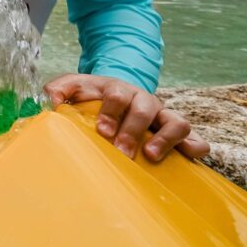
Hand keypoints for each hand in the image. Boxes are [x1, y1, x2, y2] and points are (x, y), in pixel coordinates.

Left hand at [43, 74, 208, 161]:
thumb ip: (59, 90)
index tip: (103, 131)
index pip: (117, 95)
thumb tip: (51, 101)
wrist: (116, 95)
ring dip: (167, 138)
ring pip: (176, 121)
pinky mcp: (177, 133)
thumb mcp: (75, 88)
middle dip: (134, 129)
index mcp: (117, 90)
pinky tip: (190, 158)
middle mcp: (143, 101)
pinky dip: (195, 147)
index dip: (111, 111)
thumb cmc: (93, 97)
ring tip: (151, 156)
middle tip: (122, 149)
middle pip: (145, 108)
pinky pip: (195, 138)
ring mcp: (162, 116)